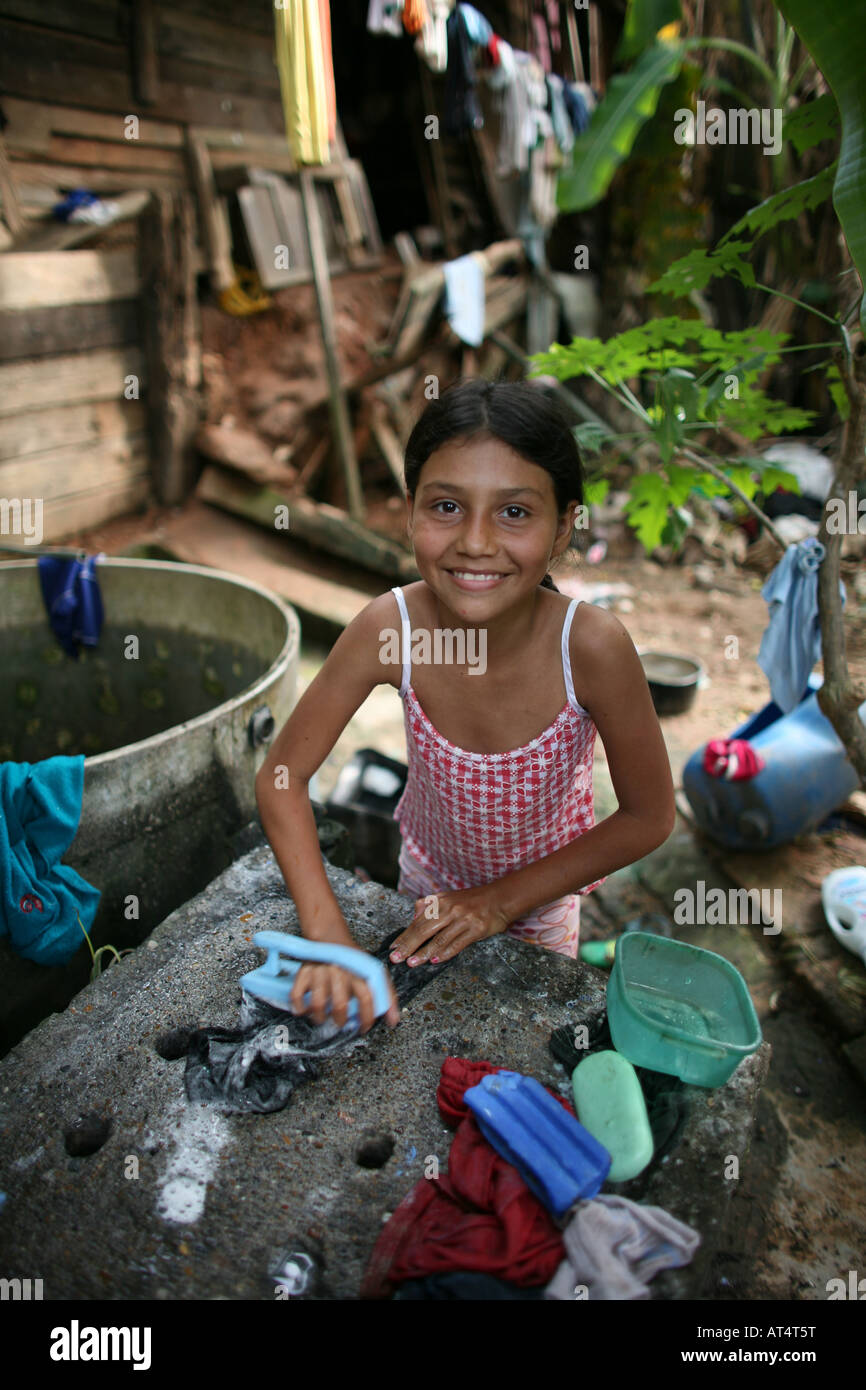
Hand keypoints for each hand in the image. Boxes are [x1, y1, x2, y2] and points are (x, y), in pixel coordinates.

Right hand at [289, 962, 399, 1032]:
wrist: (331, 938)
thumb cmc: (353, 960)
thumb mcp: (374, 972)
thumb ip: (387, 996)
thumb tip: (393, 1021)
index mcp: (358, 972)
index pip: (366, 998)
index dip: (366, 1018)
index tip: (364, 1027)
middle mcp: (339, 972)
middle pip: (340, 1006)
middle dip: (341, 1021)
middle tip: (341, 1022)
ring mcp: (320, 972)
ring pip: (317, 1005)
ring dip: (320, 1018)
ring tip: (324, 1018)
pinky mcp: (304, 973)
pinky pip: (296, 996)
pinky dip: (300, 1008)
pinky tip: (306, 1010)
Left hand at [388, 887, 511, 966]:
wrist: (500, 898)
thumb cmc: (474, 900)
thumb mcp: (450, 897)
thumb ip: (431, 905)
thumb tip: (414, 916)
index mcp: (441, 901)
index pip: (418, 920)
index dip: (405, 934)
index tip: (394, 946)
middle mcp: (450, 909)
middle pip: (425, 929)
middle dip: (409, 945)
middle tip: (396, 958)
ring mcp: (463, 919)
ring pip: (439, 939)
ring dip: (424, 952)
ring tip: (412, 962)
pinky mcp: (476, 929)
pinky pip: (457, 943)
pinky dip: (444, 953)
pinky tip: (434, 960)